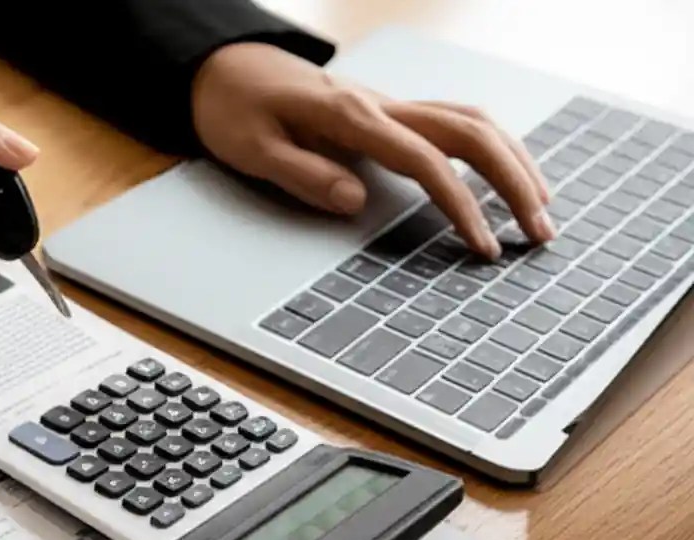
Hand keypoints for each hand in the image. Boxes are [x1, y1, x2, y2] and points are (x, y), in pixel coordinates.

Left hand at [191, 42, 553, 259]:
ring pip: (471, 120)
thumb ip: (302, 174)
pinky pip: (455, 121)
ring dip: (513, 161)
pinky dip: (491, 147)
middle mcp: (381, 105)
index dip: (461, 204)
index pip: (425, 161)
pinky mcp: (388, 111)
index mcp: (351, 117)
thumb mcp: (252, 148)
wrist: (226, 67)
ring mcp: (389, 105)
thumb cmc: (234, 109)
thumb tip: (356, 201)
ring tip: (541, 208)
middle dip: (514, 181)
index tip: (483, 245)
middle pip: (470, 132)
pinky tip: (507, 174)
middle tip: (540, 233)